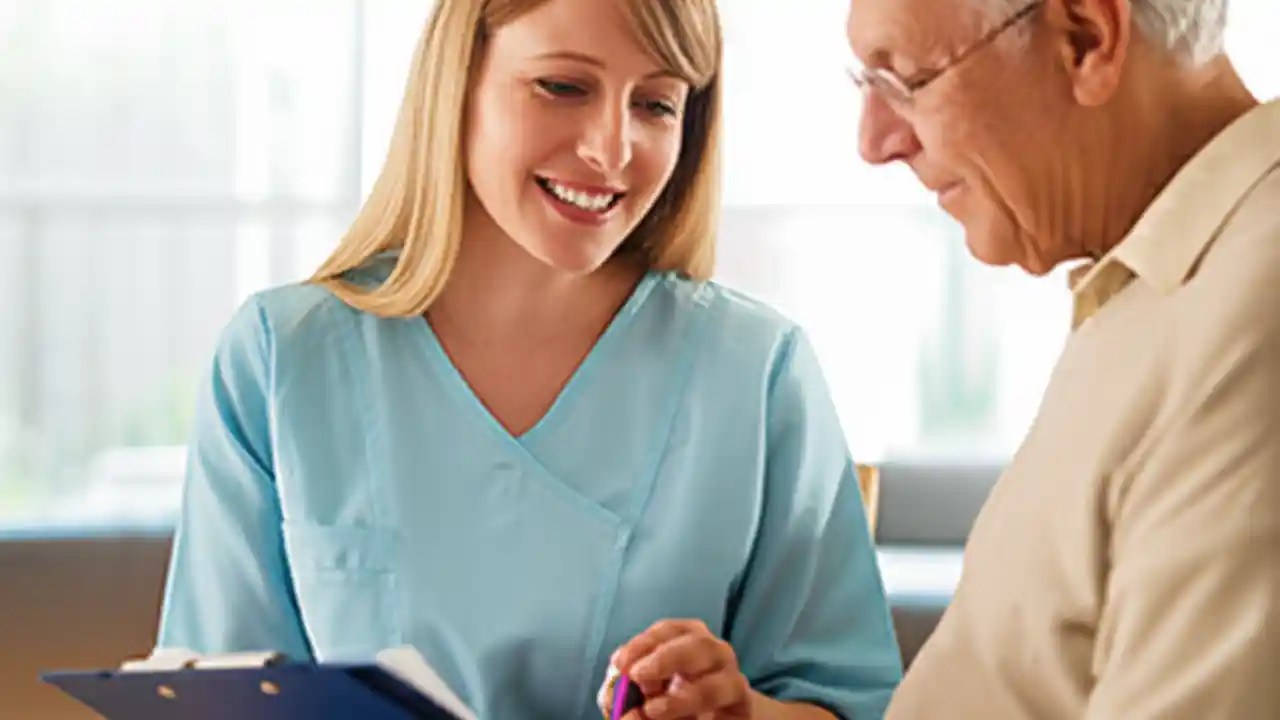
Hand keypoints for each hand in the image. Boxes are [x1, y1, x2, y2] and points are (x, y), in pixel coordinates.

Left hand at [612, 619, 752, 719]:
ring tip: (653, 711)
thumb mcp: (639, 694)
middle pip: (701, 646)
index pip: (670, 630)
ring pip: (725, 684)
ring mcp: (735, 686)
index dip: (643, 643)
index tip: (619, 663)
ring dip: (686, 698)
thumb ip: (625, 695)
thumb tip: (621, 709)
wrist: (708, 718)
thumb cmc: (666, 699)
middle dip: (667, 659)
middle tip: (638, 676)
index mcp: (690, 640)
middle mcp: (717, 657)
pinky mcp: (742, 714)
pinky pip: (728, 717)